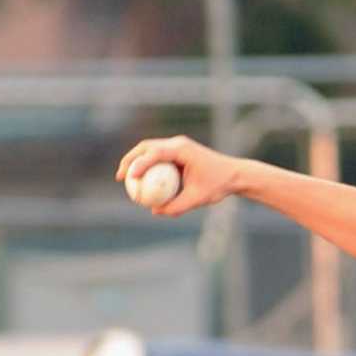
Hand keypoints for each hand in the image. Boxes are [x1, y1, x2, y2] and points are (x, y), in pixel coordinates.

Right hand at [115, 134, 237, 214]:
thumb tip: (155, 211)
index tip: (129, 177)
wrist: (235, 175)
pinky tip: (141, 181)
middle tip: (120, 177)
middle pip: (146, 147)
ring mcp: (178, 146)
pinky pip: (158, 158)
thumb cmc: (218, 185)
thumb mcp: (198, 199)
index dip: (138, 164)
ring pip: (150, 150)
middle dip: (130, 160)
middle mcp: (178, 144)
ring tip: (125, 178)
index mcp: (182, 149)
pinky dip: (148, 167)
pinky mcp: (178, 152)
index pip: (154, 153)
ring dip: (136, 161)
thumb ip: (176, 206)